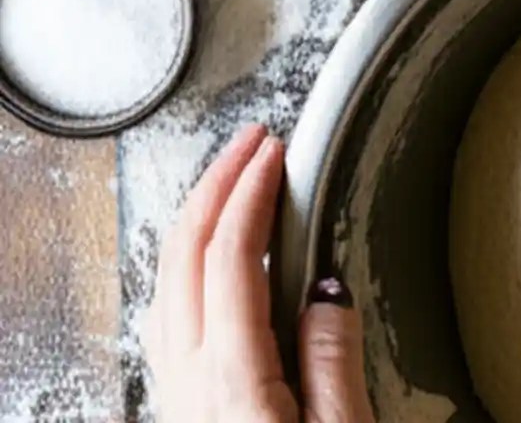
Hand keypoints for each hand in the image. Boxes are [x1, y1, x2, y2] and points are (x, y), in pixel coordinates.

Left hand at [143, 124, 374, 422]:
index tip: (273, 153)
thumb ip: (333, 360)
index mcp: (232, 375)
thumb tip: (330, 291)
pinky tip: (208, 256)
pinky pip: (167, 307)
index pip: (231, 257)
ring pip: (167, 276)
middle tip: (249, 142)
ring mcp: (176, 388)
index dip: (251, 193)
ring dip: (197, 216)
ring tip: (231, 182)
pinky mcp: (180, 402)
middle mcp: (189, 375)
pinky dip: (187, 258)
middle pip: (184, 252)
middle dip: (215, 183)